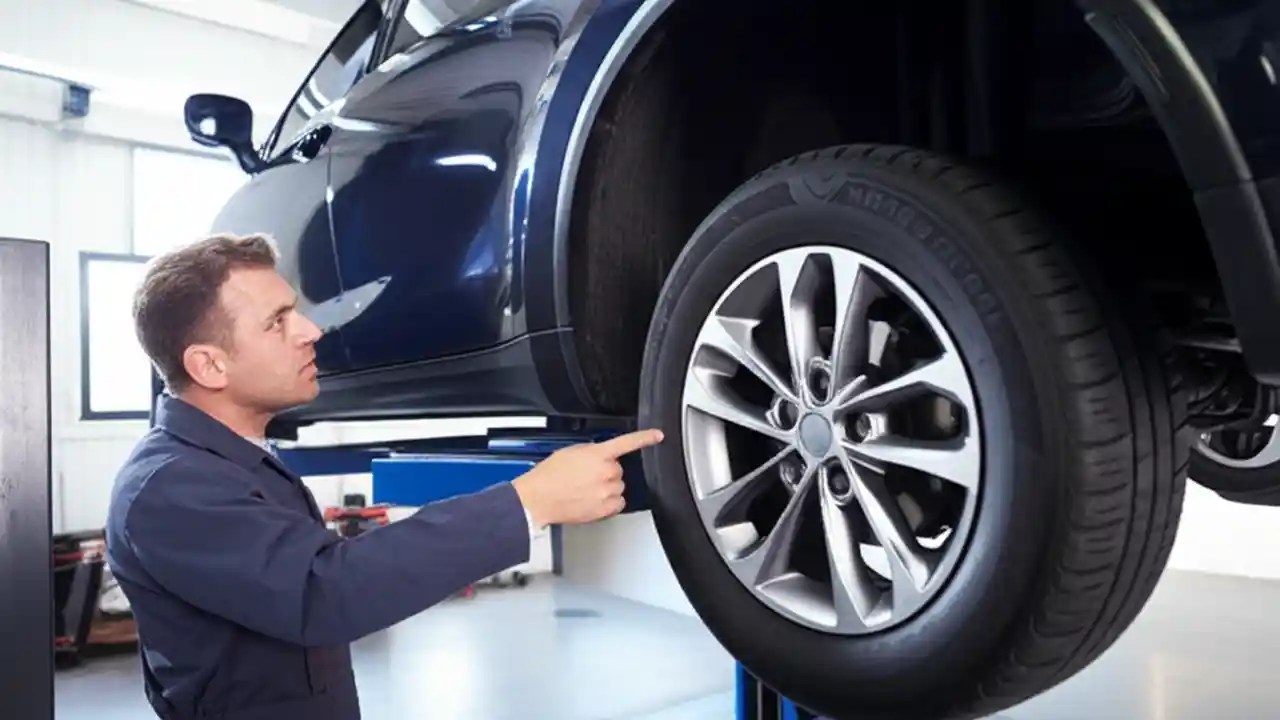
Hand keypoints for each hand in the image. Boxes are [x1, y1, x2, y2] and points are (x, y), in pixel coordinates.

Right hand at [511, 429, 664, 526]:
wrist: (539, 499)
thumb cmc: (549, 476)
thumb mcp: (570, 452)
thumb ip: (591, 451)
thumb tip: (600, 455)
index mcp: (598, 455)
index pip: (627, 443)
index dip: (644, 438)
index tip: (657, 436)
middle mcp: (606, 473)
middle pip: (618, 470)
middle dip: (606, 471)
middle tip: (586, 477)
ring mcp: (607, 492)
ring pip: (618, 486)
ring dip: (607, 487)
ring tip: (585, 490)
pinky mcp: (606, 509)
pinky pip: (618, 503)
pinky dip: (609, 502)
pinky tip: (592, 500)